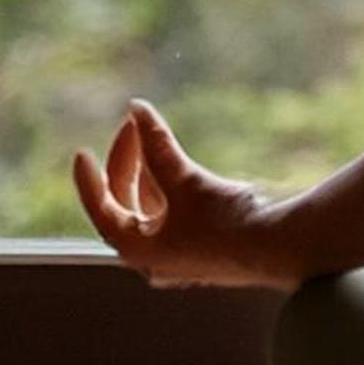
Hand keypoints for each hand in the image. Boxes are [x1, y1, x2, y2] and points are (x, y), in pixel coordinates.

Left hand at [71, 100, 290, 289]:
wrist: (280, 247)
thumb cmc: (226, 223)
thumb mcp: (184, 180)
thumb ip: (156, 144)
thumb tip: (137, 109)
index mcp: (137, 249)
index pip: (101, 209)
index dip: (89, 179)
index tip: (83, 152)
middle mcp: (153, 255)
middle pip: (127, 203)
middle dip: (128, 162)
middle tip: (134, 127)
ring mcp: (179, 251)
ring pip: (152, 205)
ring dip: (150, 168)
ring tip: (153, 134)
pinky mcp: (203, 243)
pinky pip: (175, 209)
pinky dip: (171, 182)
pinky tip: (177, 160)